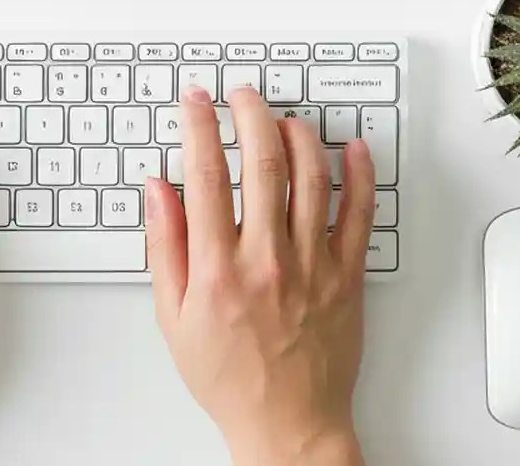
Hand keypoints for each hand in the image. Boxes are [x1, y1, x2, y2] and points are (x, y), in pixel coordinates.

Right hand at [145, 87, 374, 465]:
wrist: (287, 423)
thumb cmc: (229, 377)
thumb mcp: (172, 317)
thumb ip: (165, 247)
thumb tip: (159, 191)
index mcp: (218, 269)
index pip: (207, 176)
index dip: (199, 127)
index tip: (195, 103)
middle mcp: (267, 259)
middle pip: (262, 163)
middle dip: (250, 115)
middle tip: (241, 95)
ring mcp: (313, 265)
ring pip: (311, 178)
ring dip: (298, 135)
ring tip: (283, 117)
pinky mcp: (347, 276)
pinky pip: (360, 214)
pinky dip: (359, 174)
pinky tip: (351, 148)